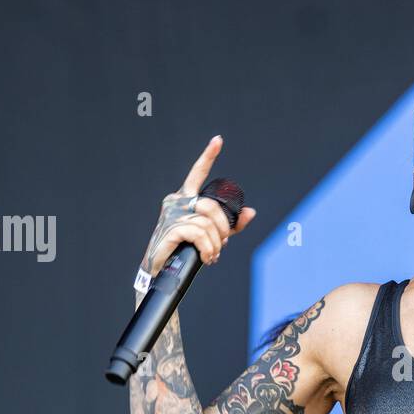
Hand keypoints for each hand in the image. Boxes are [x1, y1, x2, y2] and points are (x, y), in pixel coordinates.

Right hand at [140, 135, 256, 274]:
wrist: (163, 272)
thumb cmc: (185, 252)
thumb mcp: (212, 236)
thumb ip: (230, 224)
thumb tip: (251, 212)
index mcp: (185, 199)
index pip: (197, 174)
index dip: (208, 157)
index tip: (218, 141)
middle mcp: (176, 202)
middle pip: (211, 206)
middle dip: (223, 228)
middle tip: (222, 243)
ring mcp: (171, 215)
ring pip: (206, 223)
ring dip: (215, 243)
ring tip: (213, 255)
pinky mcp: (169, 230)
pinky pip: (198, 234)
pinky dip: (208, 248)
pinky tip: (207, 258)